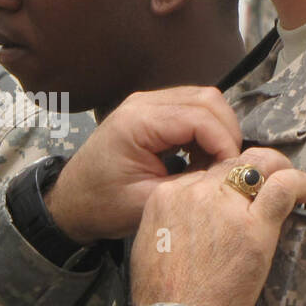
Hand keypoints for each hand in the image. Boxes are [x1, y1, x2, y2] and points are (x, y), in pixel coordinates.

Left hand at [43, 87, 241, 241]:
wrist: (72, 202)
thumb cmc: (101, 205)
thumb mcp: (148, 202)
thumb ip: (191, 184)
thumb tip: (229, 172)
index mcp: (137, 122)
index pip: (201, 116)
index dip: (225, 143)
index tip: (233, 171)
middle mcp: (142, 103)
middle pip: (208, 100)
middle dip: (226, 133)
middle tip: (229, 167)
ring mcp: (146, 104)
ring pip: (203, 101)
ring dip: (217, 131)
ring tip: (215, 165)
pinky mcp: (151, 112)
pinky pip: (191, 110)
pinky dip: (205, 131)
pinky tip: (200, 158)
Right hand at [129, 150, 305, 305]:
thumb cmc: (162, 294)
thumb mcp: (150, 243)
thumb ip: (172, 220)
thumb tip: (192, 219)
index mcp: (166, 195)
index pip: (204, 174)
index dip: (224, 184)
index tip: (236, 197)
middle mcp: (195, 192)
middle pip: (231, 165)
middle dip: (252, 170)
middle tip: (268, 181)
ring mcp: (225, 206)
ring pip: (257, 167)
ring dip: (276, 171)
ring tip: (290, 183)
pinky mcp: (254, 225)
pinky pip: (282, 187)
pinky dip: (298, 182)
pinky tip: (304, 190)